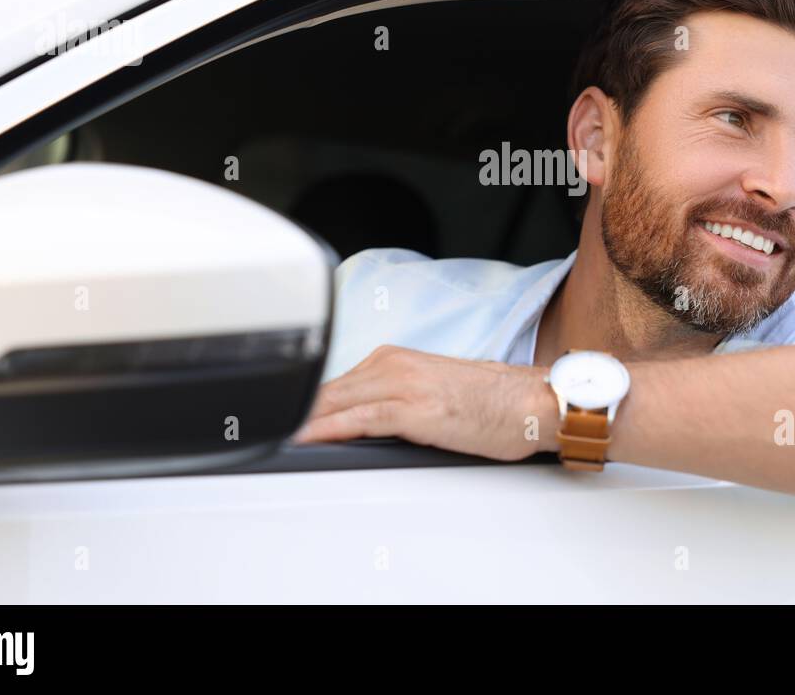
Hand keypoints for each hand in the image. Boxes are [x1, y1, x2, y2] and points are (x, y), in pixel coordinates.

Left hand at [290, 345, 556, 461]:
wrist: (531, 401)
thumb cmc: (492, 401)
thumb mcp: (432, 392)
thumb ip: (394, 399)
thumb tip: (362, 424)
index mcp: (396, 357)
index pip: (334, 382)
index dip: (303, 402)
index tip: (278, 415)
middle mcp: (394, 364)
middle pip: (327, 390)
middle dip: (294, 409)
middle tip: (262, 425)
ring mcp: (401, 385)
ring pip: (335, 402)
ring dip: (302, 420)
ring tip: (272, 433)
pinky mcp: (412, 409)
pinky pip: (357, 419)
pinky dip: (327, 429)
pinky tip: (306, 437)